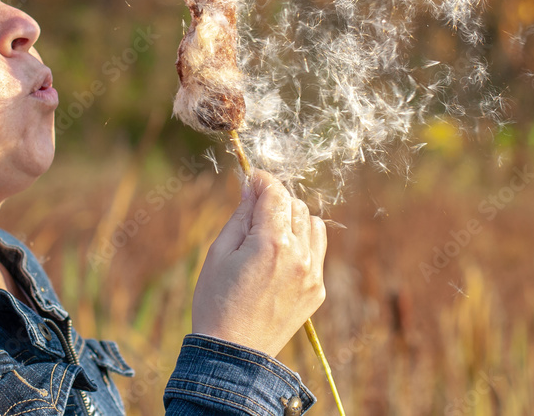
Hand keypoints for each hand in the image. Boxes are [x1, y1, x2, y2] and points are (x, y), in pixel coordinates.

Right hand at [191, 170, 326, 356]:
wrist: (233, 354)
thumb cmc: (216, 301)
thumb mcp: (218, 252)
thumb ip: (240, 216)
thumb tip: (251, 188)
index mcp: (271, 243)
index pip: (276, 193)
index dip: (262, 181)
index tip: (251, 179)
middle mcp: (299, 255)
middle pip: (296, 205)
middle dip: (275, 200)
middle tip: (254, 208)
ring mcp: (313, 274)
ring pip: (313, 224)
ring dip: (293, 220)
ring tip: (269, 232)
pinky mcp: (317, 290)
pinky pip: (317, 251)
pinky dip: (302, 244)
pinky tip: (279, 257)